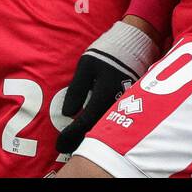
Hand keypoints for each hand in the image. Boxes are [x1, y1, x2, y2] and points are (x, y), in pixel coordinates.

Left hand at [55, 17, 160, 154]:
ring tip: (75, 142)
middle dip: (79, 141)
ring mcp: (126, 104)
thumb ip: (77, 89)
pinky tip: (93, 130)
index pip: (85, 121)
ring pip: (107, 127)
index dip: (71, 134)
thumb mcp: (86, 66)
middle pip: (97, 130)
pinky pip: (113, 119)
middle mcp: (116, 103)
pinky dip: (102, 127)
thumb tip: (67, 113)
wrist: (132, 42)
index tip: (59, 144)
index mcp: (104, 94)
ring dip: (91, 136)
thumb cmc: (106, 52)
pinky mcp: (131, 101)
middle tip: (65, 149)